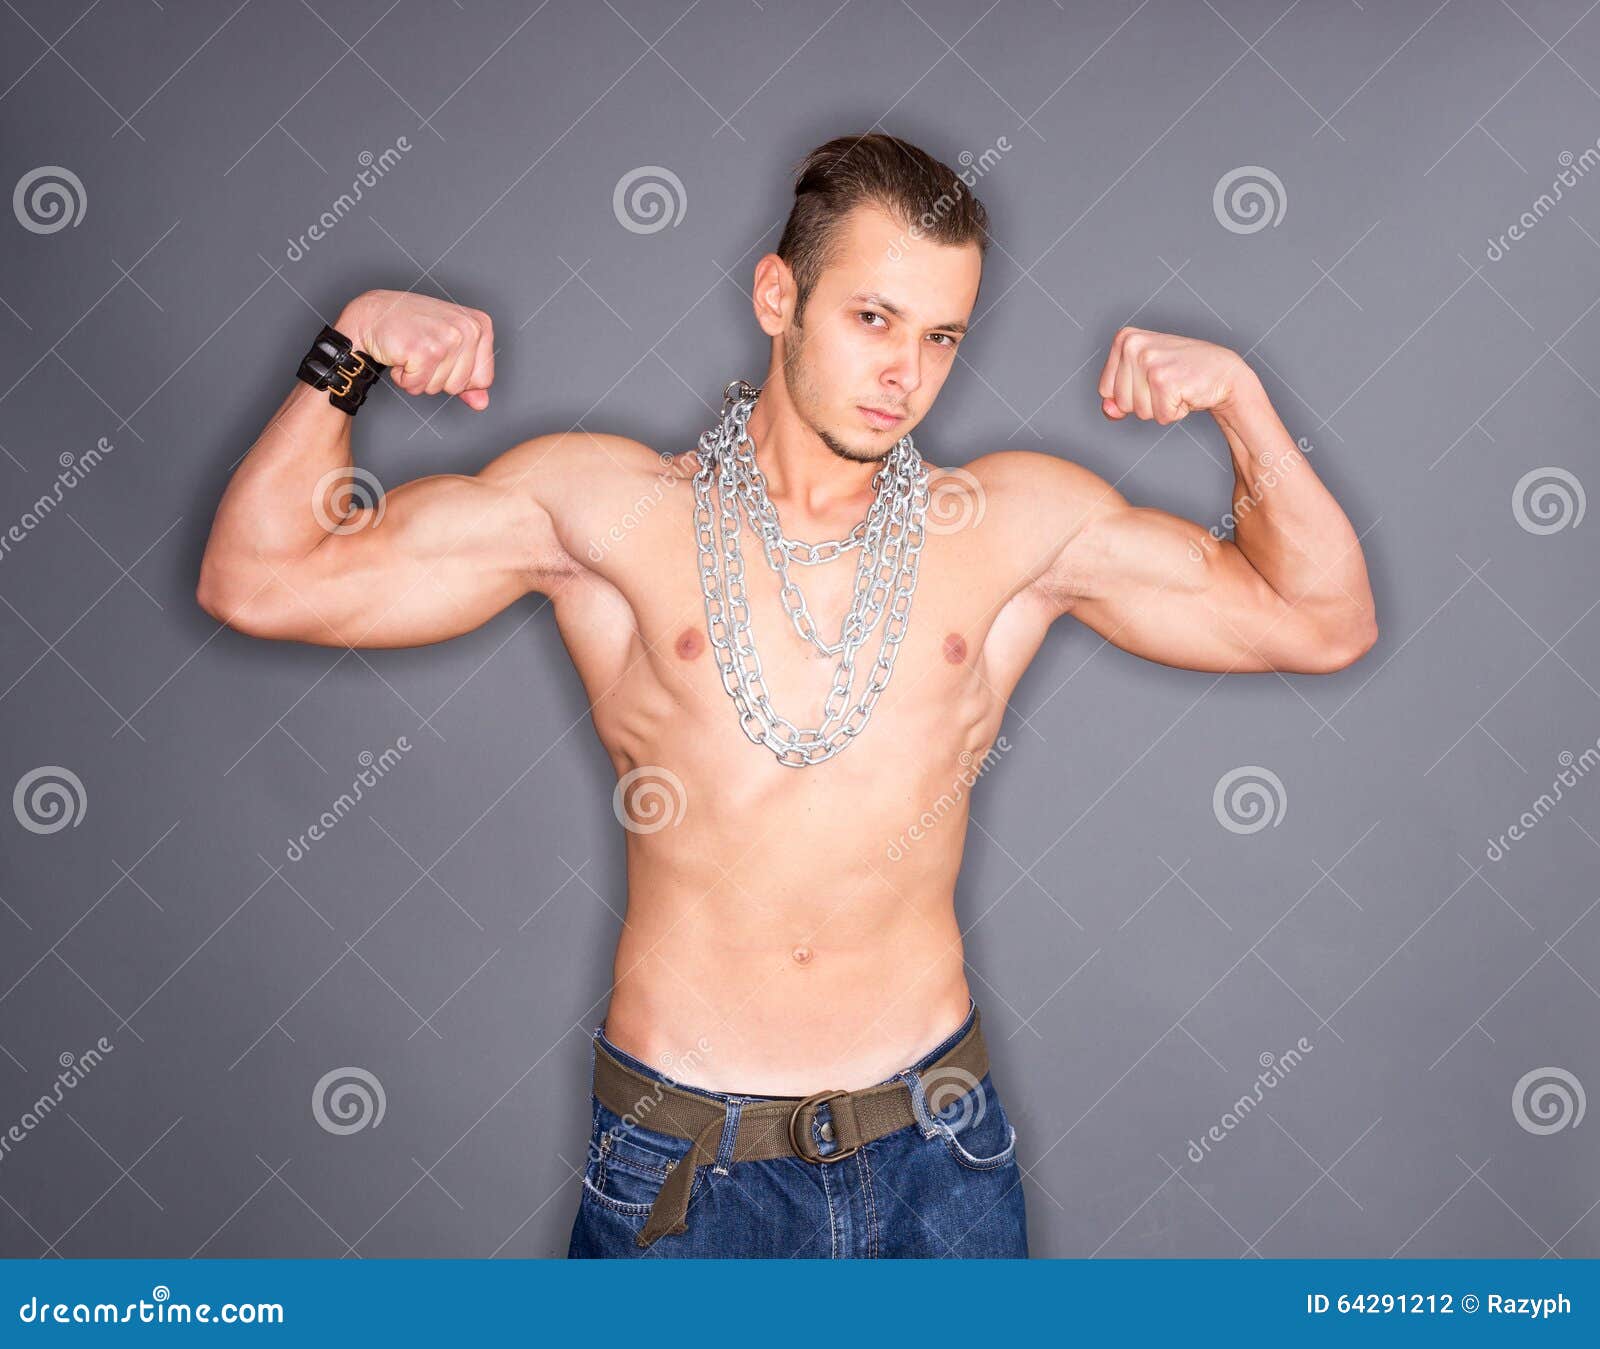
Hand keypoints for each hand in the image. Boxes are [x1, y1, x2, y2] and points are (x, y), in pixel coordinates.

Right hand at [336, 290, 495, 410]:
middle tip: (422, 351)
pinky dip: (403, 378)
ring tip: (411, 350)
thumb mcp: (448, 348)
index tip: (441, 354)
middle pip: (459, 387)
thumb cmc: (412, 328)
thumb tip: (482, 404)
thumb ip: (469, 377)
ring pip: (438, 388)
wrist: (373, 314)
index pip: (483, 380)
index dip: (457, 376)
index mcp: (480, 326)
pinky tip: (400, 354)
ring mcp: (447, 338)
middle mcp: (468, 329)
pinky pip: (416, 387)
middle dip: (436, 377)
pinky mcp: (423, 351)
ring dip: (418, 377)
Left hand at [1096, 327, 1248, 424]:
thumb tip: (1109, 410)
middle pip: (1121, 403)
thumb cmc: (1182, 374)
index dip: (1130, 394)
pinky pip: (1160, 416)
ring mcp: (1149, 362)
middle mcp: (1133, 345)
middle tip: (1168, 383)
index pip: (1105, 390)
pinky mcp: (1165, 381)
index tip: (1152, 378)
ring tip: (1177, 386)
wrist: (1223, 372)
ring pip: (1139, 411)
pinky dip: (1175, 412)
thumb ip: (1117, 395)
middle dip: (1145, 403)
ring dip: (1160, 408)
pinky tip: (1186, 392)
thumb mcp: (1143, 379)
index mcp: (1124, 339)